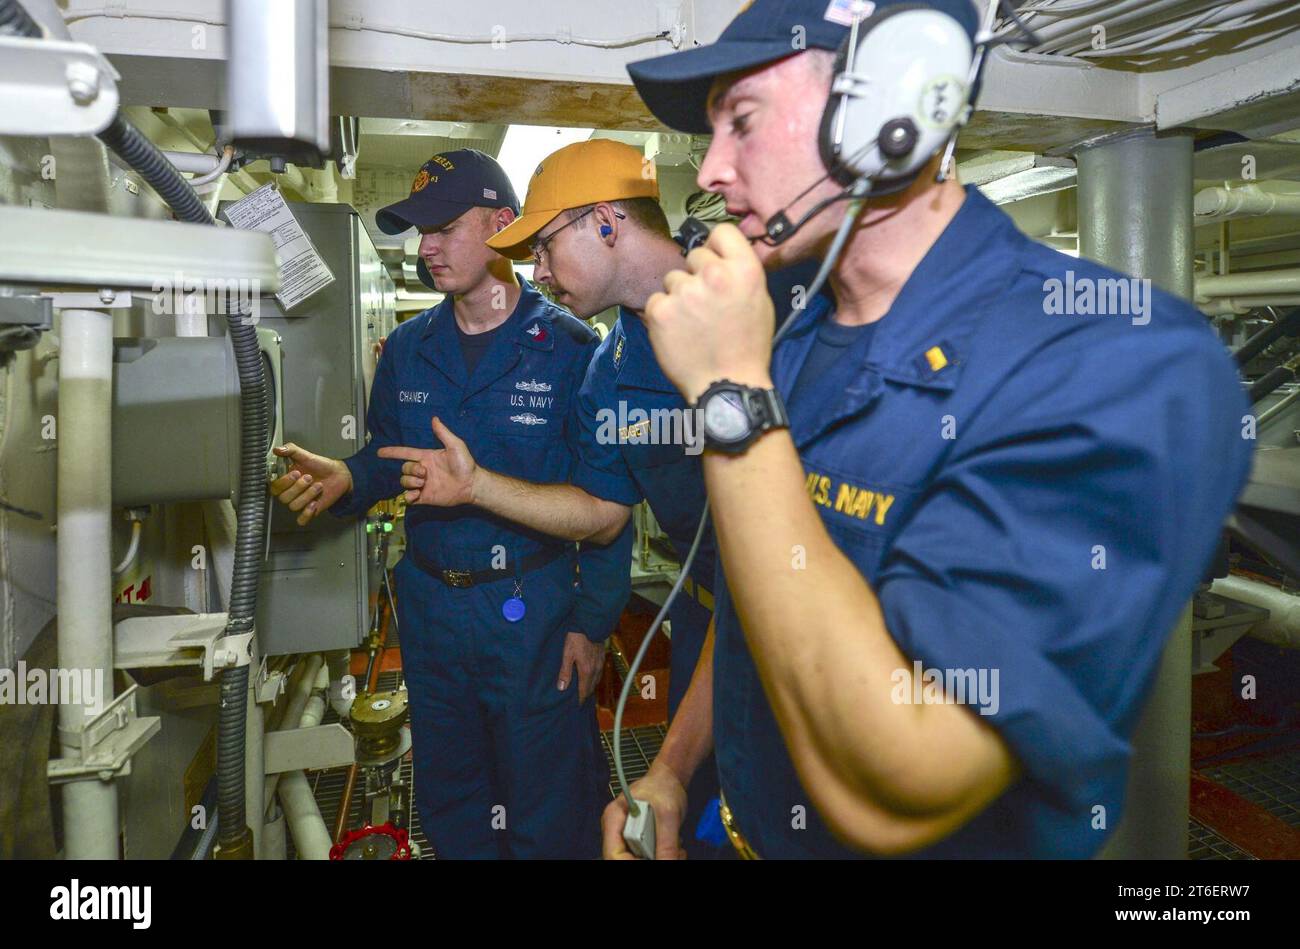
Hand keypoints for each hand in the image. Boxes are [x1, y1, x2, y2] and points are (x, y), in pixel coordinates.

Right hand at [269, 443, 352, 525]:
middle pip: (284, 498)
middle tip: (309, 477)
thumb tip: (277, 450)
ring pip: (293, 506)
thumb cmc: (320, 465)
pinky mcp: (309, 511)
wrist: (337, 474)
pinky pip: (301, 520)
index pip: (274, 487)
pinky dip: (307, 513)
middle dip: (298, 487)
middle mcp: (290, 492)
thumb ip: (291, 450)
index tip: (295, 473)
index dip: (283, 482)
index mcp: (285, 480)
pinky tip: (315, 503)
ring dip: (307, 495)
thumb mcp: (305, 455)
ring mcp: (299, 502)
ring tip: (318, 485)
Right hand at [377, 417, 477, 507]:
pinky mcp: (424, 497)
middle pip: (404, 468)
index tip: (380, 452)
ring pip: (404, 482)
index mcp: (426, 457)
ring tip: (423, 483)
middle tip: (425, 473)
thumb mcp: (455, 445)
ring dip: (410, 481)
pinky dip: (409, 496)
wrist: (471, 484)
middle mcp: (422, 470)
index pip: (405, 453)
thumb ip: (443, 433)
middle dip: (411, 470)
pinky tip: (417, 494)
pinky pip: (408, 498)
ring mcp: (423, 484)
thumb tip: (434, 418)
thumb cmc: (465, 464)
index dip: (392, 452)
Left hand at [556, 631, 603, 700]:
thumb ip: (565, 672)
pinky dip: (594, 678)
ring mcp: (600, 664)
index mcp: (586, 671)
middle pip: (591, 688)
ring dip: (590, 687)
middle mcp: (596, 670)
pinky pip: (599, 673)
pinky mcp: (602, 658)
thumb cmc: (576, 639)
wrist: (590, 624)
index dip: (581, 699)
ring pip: (596, 681)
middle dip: (585, 694)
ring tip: (584, 690)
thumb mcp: (567, 655)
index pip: (584, 691)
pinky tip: (590, 676)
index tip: (577, 706)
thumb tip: (562, 688)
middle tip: (579, 699)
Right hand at [601, 762, 688, 859]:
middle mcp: (617, 831)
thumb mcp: (668, 815)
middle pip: (626, 859)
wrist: (671, 779)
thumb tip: (667, 863)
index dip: (630, 862)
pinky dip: (664, 856)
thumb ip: (666, 843)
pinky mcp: (640, 841)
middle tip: (673, 856)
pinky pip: (649, 857)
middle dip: (651, 860)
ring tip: (677, 850)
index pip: (613, 854)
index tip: (655, 861)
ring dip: (661, 858)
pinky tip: (675, 848)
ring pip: (639, 860)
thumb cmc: (663, 787)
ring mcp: (628, 837)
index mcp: (613, 820)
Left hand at [643, 223, 774, 403]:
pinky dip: (663, 314)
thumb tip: (720, 254)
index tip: (715, 262)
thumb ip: (740, 271)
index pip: (722, 231)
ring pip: (673, 278)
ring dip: (679, 295)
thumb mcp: (760, 300)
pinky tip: (678, 332)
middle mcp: (714, 275)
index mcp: (745, 269)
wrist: (727, 384)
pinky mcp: (660, 311)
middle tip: (706, 303)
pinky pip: (656, 300)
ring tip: (692, 322)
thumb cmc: (748, 346)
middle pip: (694, 255)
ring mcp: (685, 292)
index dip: (717, 247)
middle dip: (697, 275)